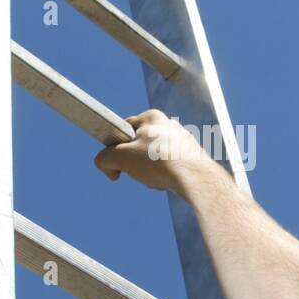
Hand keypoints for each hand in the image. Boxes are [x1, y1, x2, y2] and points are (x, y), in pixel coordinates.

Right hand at [93, 109, 213, 192]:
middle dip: (135, 163)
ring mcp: (181, 140)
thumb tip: (105, 165)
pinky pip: (168, 168)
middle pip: (139, 146)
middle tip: (139, 171)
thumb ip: (104, 158)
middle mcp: (168, 125)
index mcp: (152, 116)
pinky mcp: (191, 156)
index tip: (119, 160)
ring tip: (156, 178)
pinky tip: (168, 182)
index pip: (124, 128)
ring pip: (153, 159)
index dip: (117, 147)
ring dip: (149, 172)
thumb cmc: (159, 162)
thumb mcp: (121, 158)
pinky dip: (164, 177)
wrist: (194, 178)